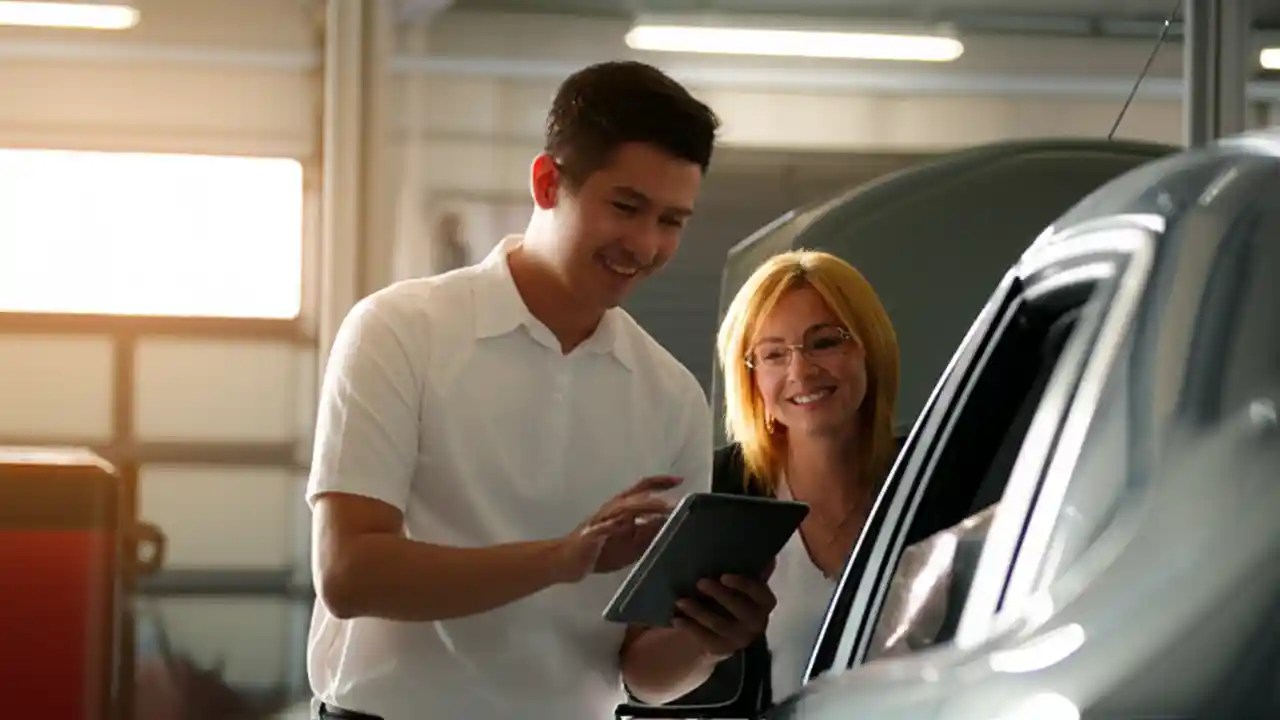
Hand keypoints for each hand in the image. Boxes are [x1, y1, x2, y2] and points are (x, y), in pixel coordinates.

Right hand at [553, 475, 681, 583]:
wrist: (566, 561)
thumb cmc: (600, 551)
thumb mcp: (630, 545)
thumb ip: (648, 534)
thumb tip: (671, 526)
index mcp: (621, 510)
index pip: (642, 490)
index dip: (660, 483)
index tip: (679, 480)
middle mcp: (611, 510)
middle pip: (635, 497)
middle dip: (656, 499)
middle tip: (677, 503)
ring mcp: (600, 521)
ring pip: (622, 509)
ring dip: (641, 506)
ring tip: (659, 507)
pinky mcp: (589, 536)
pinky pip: (601, 529)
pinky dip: (611, 525)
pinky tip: (622, 524)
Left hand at [672, 563, 776, 660]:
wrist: (718, 625)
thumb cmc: (730, 593)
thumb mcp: (738, 581)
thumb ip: (748, 567)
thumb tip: (766, 555)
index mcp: (764, 602)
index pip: (761, 594)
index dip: (745, 585)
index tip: (724, 576)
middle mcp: (757, 623)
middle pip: (741, 610)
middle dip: (720, 595)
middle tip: (700, 582)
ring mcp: (740, 638)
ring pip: (721, 625)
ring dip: (699, 612)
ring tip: (680, 601)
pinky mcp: (723, 649)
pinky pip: (707, 640)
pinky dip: (690, 628)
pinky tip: (675, 619)